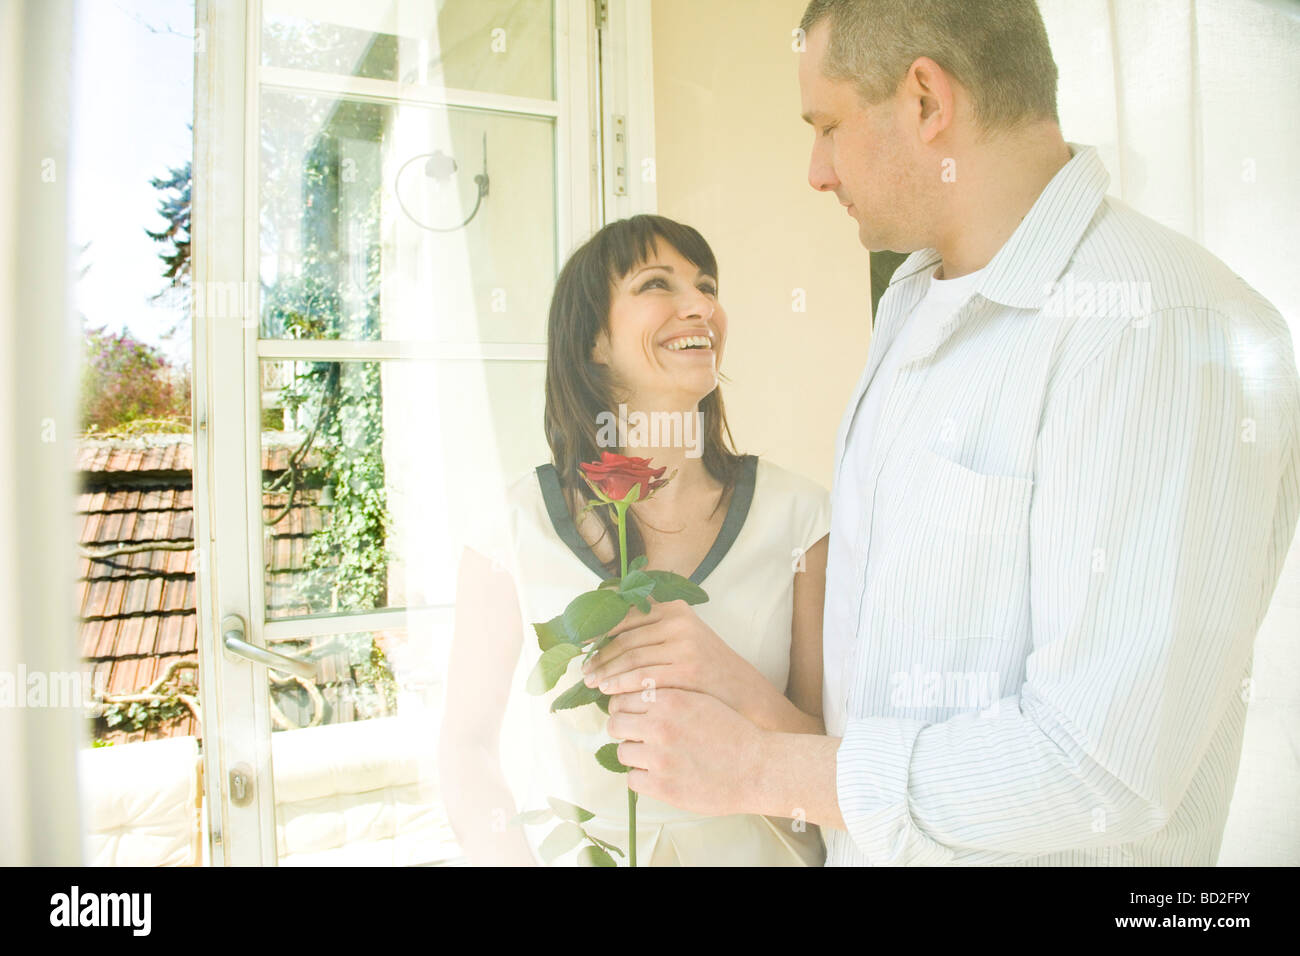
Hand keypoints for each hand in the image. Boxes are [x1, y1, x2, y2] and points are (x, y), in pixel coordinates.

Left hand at [581, 598, 773, 723]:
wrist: (741, 692)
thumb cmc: (704, 668)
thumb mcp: (683, 637)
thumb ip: (652, 628)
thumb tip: (604, 628)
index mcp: (674, 608)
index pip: (626, 615)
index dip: (599, 629)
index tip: (579, 643)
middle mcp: (679, 621)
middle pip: (625, 638)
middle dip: (600, 655)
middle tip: (583, 670)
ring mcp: (685, 645)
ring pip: (631, 658)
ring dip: (607, 672)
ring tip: (593, 683)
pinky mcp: (688, 670)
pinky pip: (644, 677)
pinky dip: (622, 685)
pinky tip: (610, 693)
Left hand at [606, 688, 761, 815]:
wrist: (757, 768)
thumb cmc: (732, 733)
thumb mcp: (700, 700)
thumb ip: (667, 696)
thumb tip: (634, 697)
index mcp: (669, 700)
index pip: (623, 698)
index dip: (625, 707)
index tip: (631, 715)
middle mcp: (660, 725)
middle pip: (615, 723)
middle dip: (625, 730)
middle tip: (638, 737)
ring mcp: (659, 757)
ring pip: (622, 752)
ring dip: (634, 755)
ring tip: (654, 758)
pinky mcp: (662, 786)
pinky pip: (632, 779)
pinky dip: (642, 778)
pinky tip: (660, 775)